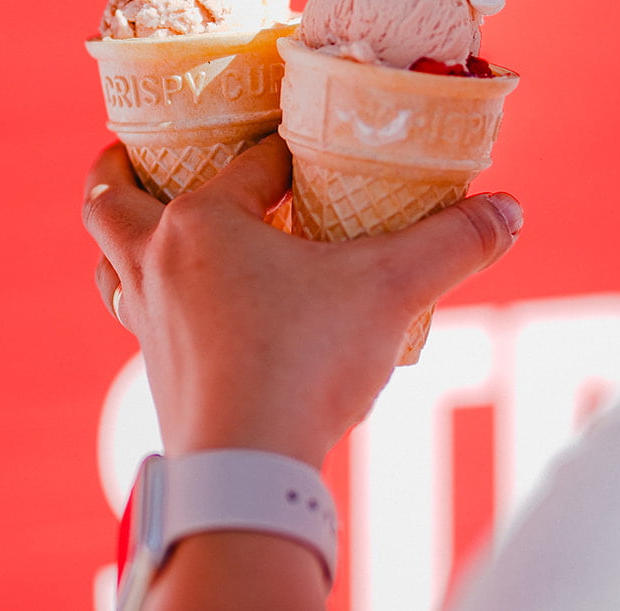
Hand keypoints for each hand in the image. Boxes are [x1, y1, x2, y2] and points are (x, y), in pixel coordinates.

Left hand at [83, 135, 521, 467]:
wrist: (247, 467)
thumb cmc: (304, 363)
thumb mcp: (391, 291)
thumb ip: (453, 244)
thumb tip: (510, 211)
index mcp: (204, 222)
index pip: (248, 163)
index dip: (287, 152)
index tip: (314, 153)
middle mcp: (158, 262)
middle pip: (110, 201)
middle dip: (120, 171)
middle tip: (138, 153)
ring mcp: (148, 321)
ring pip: (110, 265)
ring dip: (120, 243)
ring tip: (145, 229)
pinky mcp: (155, 374)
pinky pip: (135, 321)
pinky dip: (149, 304)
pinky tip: (185, 317)